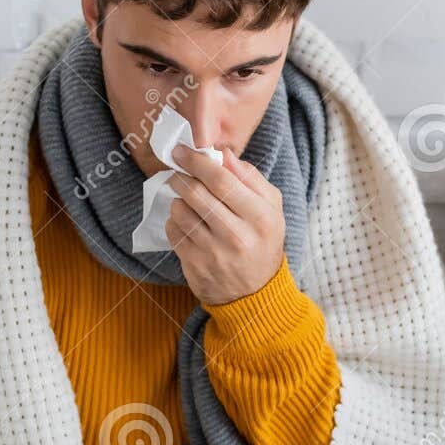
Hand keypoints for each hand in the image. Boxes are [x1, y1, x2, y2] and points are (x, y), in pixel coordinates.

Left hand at [166, 144, 285, 303]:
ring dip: (178, 199)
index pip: (221, 180)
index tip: (183, 151)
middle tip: (178, 172)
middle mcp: (238, 235)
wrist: (254, 293)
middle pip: (196, 192)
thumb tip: (223, 154)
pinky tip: (186, 222)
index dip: (197, 161)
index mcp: (261, 217)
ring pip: (180, 210)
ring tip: (187, 201)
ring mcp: (214, 252)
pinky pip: (173, 230)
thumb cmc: (262, 242)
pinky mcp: (194, 264)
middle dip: (181, 176)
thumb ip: (251, 178)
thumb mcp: (271, 209)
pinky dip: (174, 220)